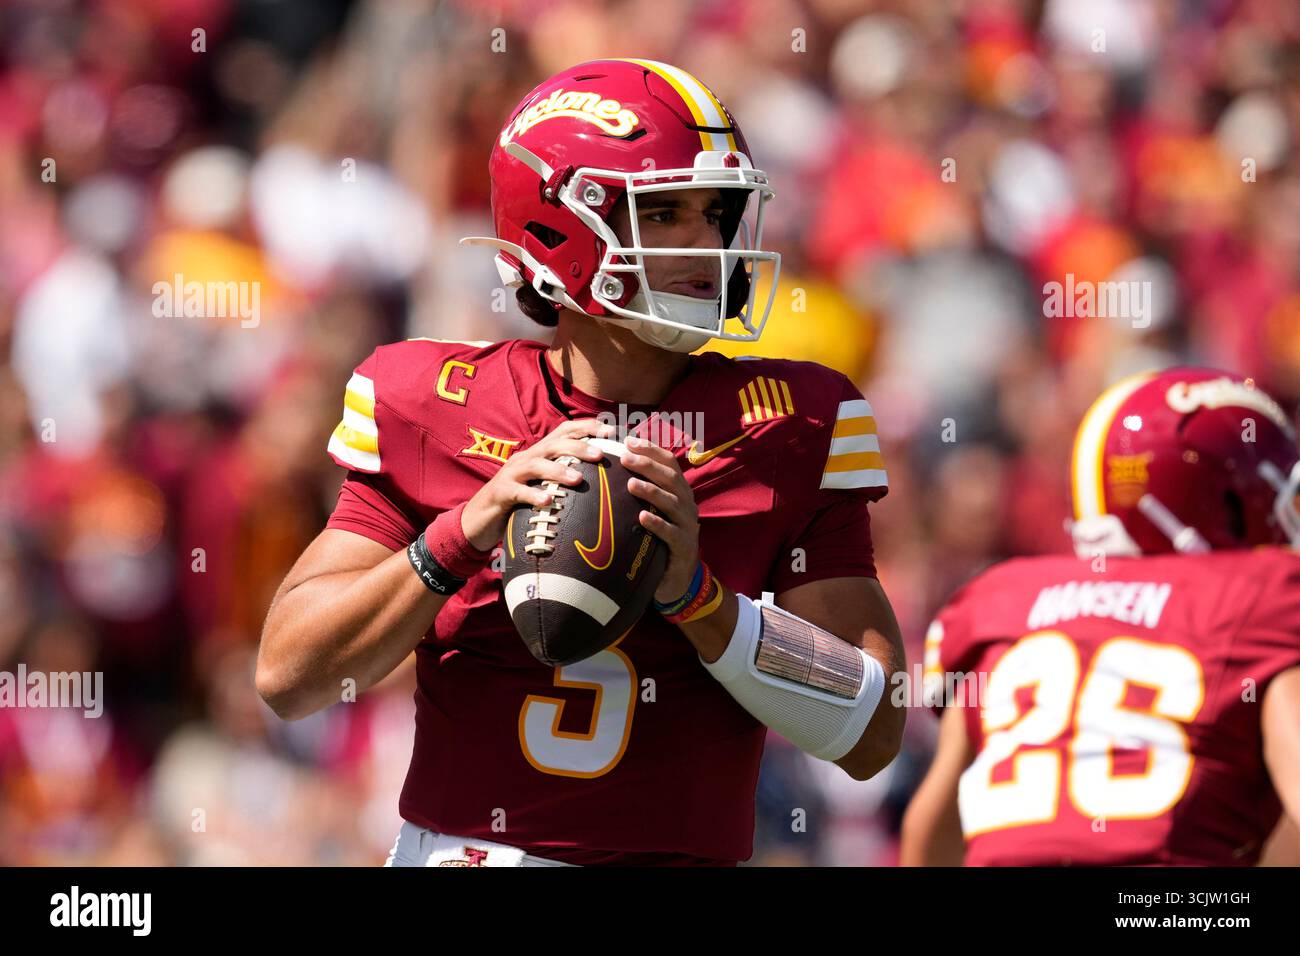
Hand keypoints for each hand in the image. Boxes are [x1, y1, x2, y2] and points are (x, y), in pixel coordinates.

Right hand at [460, 418, 614, 550]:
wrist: (479, 519)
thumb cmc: (518, 503)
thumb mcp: (541, 485)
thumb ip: (562, 479)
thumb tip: (601, 481)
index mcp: (538, 454)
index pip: (563, 432)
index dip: (586, 428)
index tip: (610, 431)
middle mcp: (526, 459)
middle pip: (553, 445)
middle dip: (578, 447)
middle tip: (600, 455)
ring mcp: (511, 475)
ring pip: (536, 465)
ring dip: (558, 470)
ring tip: (579, 480)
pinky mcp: (500, 493)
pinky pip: (518, 492)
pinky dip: (533, 495)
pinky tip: (548, 503)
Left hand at [621, 435, 699, 603]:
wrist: (676, 577)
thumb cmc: (659, 539)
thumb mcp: (654, 511)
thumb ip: (642, 490)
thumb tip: (614, 465)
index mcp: (680, 492)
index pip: (670, 463)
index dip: (652, 450)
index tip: (629, 441)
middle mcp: (687, 505)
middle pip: (671, 479)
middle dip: (648, 465)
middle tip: (625, 458)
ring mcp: (688, 526)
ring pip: (673, 503)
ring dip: (652, 492)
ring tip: (630, 485)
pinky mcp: (684, 548)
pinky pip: (672, 534)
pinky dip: (658, 525)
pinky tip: (641, 518)